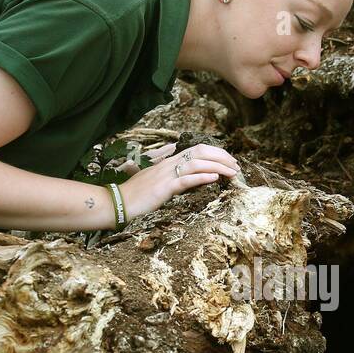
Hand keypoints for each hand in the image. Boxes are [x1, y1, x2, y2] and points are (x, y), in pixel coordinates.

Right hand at [120, 143, 240, 220]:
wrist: (117, 203)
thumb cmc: (136, 196)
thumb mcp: (156, 183)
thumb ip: (172, 178)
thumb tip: (189, 178)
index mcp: (167, 162)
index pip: (196, 149)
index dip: (215, 152)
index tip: (229, 160)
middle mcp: (168, 165)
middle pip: (200, 152)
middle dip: (221, 156)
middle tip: (236, 165)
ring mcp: (166, 176)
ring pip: (196, 163)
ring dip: (218, 166)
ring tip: (232, 172)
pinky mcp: (163, 189)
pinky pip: (185, 180)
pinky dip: (202, 177)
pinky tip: (215, 178)